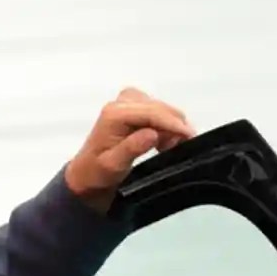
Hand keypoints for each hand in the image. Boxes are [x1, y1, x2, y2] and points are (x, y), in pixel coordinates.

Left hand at [64, 88, 194, 212]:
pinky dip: (165, 126)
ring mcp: (128, 102)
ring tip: (166, 148)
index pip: (151, 112)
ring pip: (161, 109)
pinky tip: (162, 143)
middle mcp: (121, 103)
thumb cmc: (97, 171)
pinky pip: (158, 111)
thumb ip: (132, 148)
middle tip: (177, 149)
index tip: (189, 135)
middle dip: (173, 127)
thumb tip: (152, 134)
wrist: (87, 173)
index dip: (173, 123)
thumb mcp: (113, 165)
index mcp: (114, 114)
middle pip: (159, 108)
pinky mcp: (134, 107)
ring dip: (170, 128)